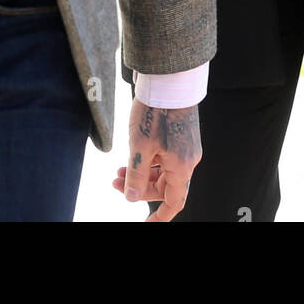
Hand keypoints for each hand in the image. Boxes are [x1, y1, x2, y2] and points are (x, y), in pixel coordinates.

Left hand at [112, 99, 201, 221]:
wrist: (170, 80)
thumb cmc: (155, 111)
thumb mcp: (140, 147)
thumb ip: (136, 176)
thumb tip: (132, 198)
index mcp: (182, 167)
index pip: (174, 202)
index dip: (160, 216)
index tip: (147, 224)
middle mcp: (188, 160)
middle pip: (164, 187)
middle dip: (139, 188)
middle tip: (116, 182)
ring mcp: (185, 147)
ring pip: (163, 171)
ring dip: (141, 173)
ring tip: (119, 169)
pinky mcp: (181, 136)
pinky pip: (166, 158)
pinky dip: (149, 160)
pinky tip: (132, 155)